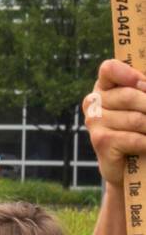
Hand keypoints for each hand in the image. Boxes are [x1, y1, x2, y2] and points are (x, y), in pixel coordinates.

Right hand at [84, 58, 145, 186]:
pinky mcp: (101, 141)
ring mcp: (95, 122)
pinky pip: (134, 138)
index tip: (145, 85)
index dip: (129, 75)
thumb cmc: (143, 129)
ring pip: (137, 119)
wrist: (134, 165)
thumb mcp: (144, 104)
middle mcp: (94, 102)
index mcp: (105, 86)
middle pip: (130, 96)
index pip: (109, 69)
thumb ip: (144, 89)